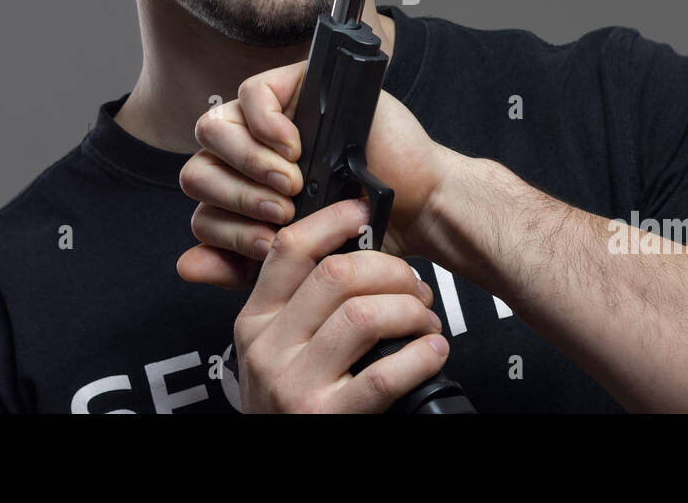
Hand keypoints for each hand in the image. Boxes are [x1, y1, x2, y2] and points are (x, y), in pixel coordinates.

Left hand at [176, 58, 457, 288]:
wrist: (416, 206)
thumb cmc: (363, 231)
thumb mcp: (296, 263)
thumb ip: (242, 266)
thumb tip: (187, 266)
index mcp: (243, 196)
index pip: (201, 209)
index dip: (226, 230)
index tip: (269, 244)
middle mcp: (248, 156)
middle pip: (198, 169)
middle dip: (237, 197)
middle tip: (283, 211)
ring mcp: (268, 119)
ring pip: (213, 129)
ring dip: (248, 162)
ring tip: (291, 181)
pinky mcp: (293, 87)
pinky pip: (252, 93)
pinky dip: (264, 122)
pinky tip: (293, 145)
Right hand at [233, 196, 449, 412]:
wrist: (280, 475)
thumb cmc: (291, 404)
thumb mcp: (274, 351)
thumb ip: (297, 306)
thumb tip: (349, 250)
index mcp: (254, 322)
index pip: (290, 250)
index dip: (334, 220)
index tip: (366, 212)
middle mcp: (268, 349)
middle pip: (337, 275)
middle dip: (390, 270)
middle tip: (414, 286)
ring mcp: (294, 385)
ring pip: (363, 315)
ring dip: (409, 311)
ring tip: (425, 322)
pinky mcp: (325, 417)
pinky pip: (384, 373)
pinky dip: (420, 355)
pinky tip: (432, 352)